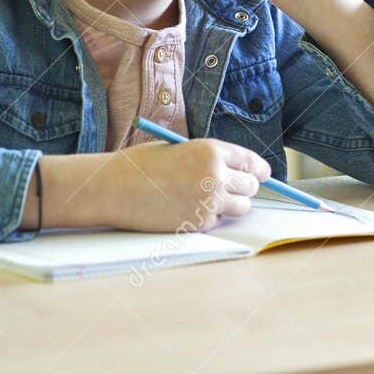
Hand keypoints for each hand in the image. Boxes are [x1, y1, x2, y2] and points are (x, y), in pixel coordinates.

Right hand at [95, 139, 271, 231]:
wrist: (111, 188)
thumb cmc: (140, 166)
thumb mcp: (180, 150)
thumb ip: (209, 159)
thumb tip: (237, 171)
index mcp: (211, 151)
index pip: (251, 162)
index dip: (259, 170)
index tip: (261, 174)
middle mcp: (215, 176)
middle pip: (251, 186)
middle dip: (243, 187)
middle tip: (229, 188)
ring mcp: (208, 202)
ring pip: (241, 207)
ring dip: (230, 205)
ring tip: (206, 199)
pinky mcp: (198, 224)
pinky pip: (218, 222)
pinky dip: (208, 218)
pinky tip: (185, 209)